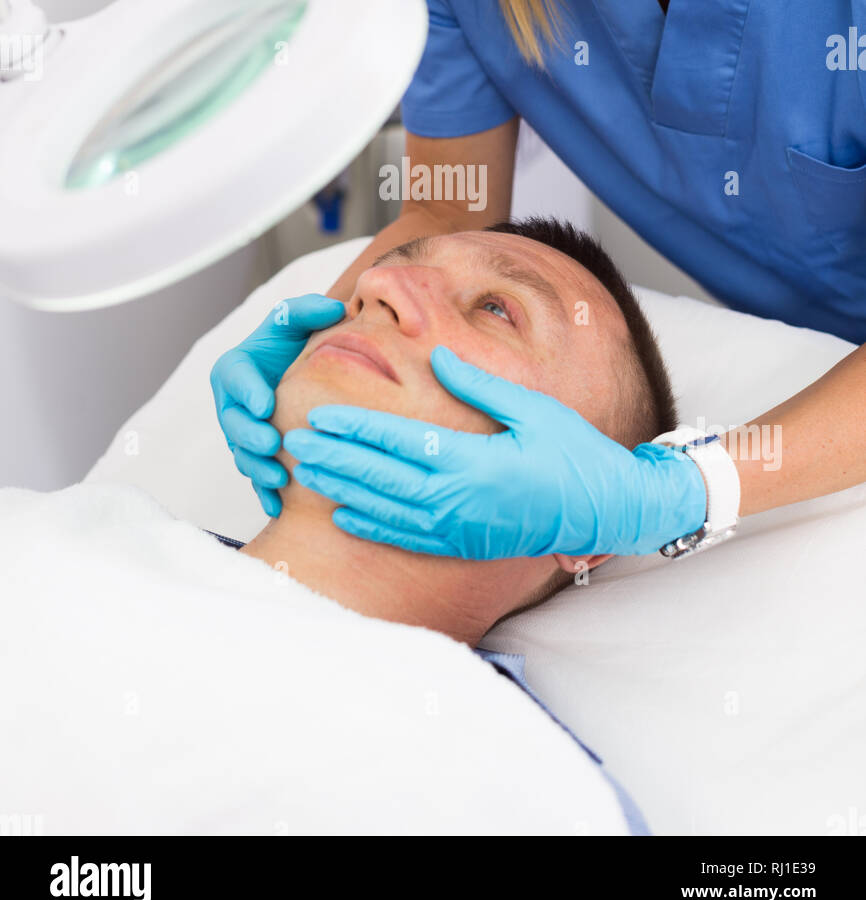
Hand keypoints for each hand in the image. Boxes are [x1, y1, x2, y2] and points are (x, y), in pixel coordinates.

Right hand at [211, 293, 345, 516]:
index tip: (266, 403)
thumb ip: (309, 311)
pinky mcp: (254, 457)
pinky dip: (264, 493)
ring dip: (257, 468)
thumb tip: (338, 310)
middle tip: (271, 443)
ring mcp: (241, 434)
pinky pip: (254, 477)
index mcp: (237, 368)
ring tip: (280, 478)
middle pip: (233, 422)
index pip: (236, 378)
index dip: (248, 391)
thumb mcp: (297, 321)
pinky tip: (279, 507)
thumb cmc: (294, 343)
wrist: (299, 374)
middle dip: (250, 435)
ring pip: (241, 454)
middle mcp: (232, 404)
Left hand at [282, 345, 706, 556]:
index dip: (355, 428)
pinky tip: (344, 516)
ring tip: (304, 473)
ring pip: (385, 509)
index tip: (319, 415)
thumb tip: (435, 355)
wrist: (608, 512)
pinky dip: (372, 526)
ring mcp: (459, 527)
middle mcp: (458, 499)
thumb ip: (479, 385)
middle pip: (380, 477)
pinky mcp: (464, 544)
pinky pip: (408, 536)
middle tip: (292, 442)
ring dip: (342, 490)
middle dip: (334, 458)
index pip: (398, 441)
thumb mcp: (533, 409)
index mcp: (473, 461)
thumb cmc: (575, 454)